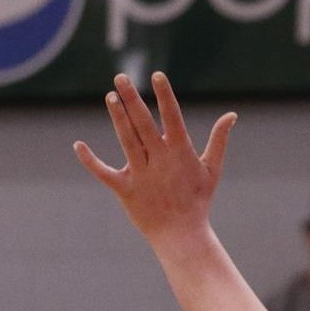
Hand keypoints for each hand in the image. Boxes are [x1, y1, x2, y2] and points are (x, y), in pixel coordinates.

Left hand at [74, 73, 236, 248]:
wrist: (181, 235)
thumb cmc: (198, 200)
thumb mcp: (213, 169)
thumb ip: (219, 140)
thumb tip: (231, 115)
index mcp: (181, 153)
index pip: (172, 118)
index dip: (164, 96)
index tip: (157, 75)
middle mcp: (160, 160)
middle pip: (144, 124)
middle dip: (132, 99)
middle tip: (120, 77)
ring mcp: (141, 174)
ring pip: (127, 140)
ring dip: (118, 117)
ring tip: (110, 96)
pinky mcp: (125, 190)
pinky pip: (104, 173)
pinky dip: (90, 160)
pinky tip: (78, 145)